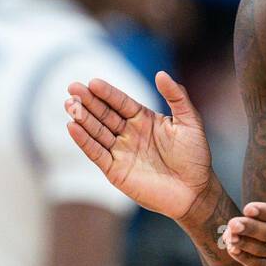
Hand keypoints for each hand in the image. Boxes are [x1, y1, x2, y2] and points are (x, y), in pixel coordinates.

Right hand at [66, 71, 212, 219]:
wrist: (195, 191)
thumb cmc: (195, 156)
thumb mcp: (189, 121)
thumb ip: (177, 96)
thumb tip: (161, 73)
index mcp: (144, 119)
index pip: (121, 102)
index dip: (107, 93)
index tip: (93, 82)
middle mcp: (129, 134)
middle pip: (104, 114)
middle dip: (88, 102)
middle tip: (72, 88)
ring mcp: (121, 152)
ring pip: (97, 132)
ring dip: (82, 118)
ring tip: (69, 105)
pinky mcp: (115, 171)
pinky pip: (96, 153)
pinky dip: (84, 141)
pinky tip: (72, 127)